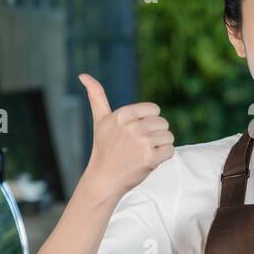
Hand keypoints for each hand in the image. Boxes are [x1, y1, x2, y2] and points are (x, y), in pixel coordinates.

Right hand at [78, 73, 174, 199]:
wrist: (104, 179)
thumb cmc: (104, 148)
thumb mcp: (100, 120)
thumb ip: (96, 96)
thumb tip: (83, 74)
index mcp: (121, 115)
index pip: (154, 110)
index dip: (149, 121)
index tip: (136, 131)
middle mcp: (131, 127)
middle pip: (163, 123)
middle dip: (155, 134)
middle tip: (139, 146)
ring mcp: (141, 143)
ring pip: (168, 136)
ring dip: (160, 146)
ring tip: (143, 153)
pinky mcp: (150, 158)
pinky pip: (170, 150)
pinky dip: (163, 157)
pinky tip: (149, 160)